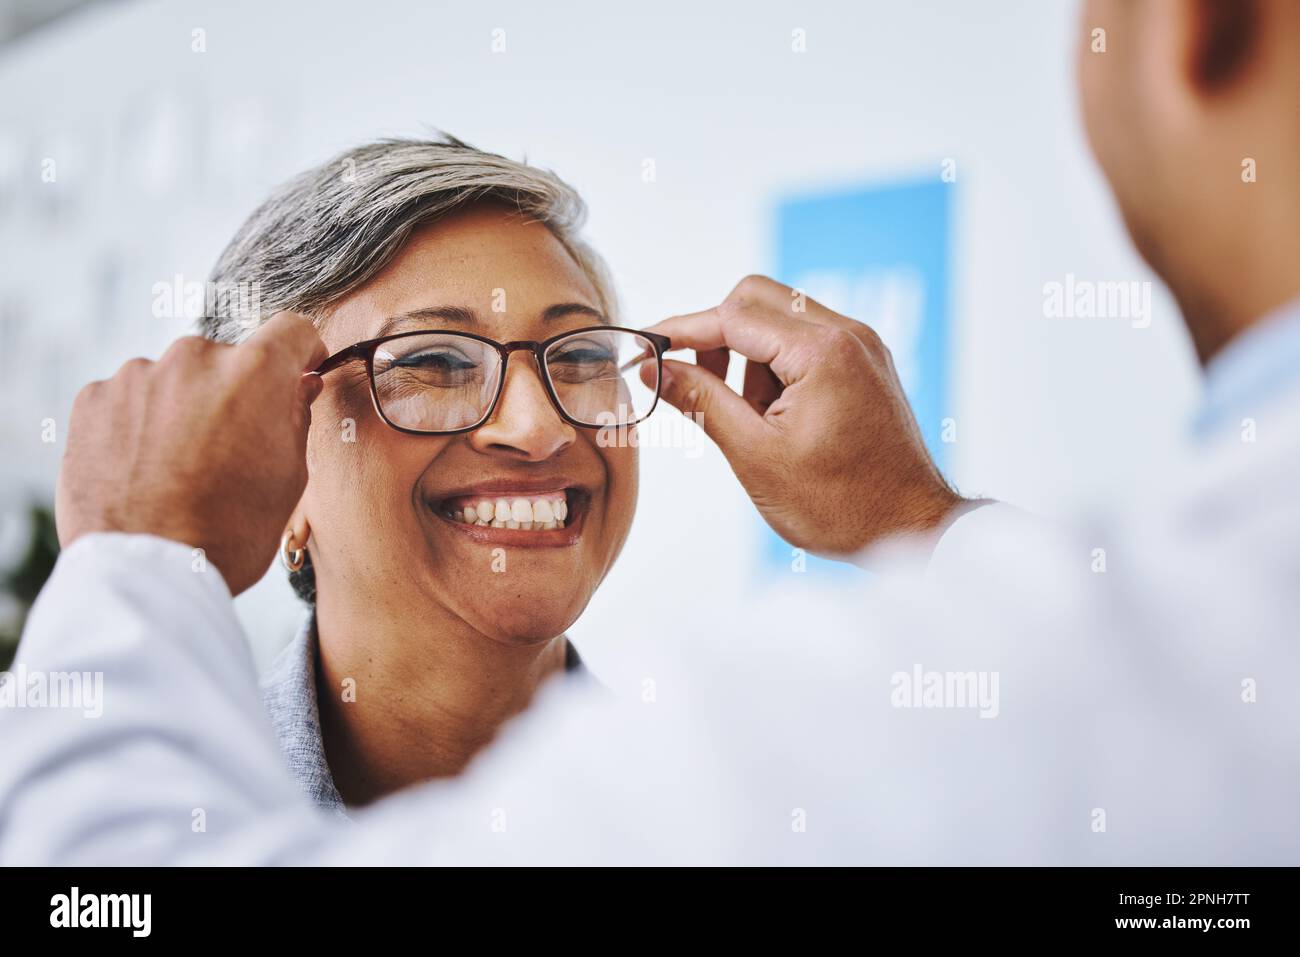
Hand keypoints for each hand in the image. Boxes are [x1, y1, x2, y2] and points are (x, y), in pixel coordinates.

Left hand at [56, 313, 327, 594]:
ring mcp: (138, 375)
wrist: (147, 572)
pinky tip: (145, 468)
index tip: (298, 373)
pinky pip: (129, 398)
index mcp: (254, 373)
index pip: (291, 330)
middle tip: (231, 446)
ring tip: (179, 466)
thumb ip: (295, 418)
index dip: (300, 352)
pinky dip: (139, 423)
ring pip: (174, 379)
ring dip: (182, 407)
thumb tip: (298, 386)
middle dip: (233, 392)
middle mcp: (194, 358)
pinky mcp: (93, 398)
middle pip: (226, 359)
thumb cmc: (229, 532)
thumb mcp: (290, 479)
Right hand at [645, 276, 963, 560]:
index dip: (680, 331)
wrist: (911, 530)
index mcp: (822, 351)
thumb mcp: (754, 455)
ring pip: (778, 318)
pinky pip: (805, 341)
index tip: (645, 351)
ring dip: (747, 356)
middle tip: (695, 386)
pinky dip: (776, 367)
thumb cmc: (840, 505)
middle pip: (756, 298)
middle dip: (716, 337)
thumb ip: (700, 401)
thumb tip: (654, 369)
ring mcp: (861, 345)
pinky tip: (773, 417)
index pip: (732, 315)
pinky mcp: (865, 362)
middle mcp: (847, 334)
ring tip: (750, 420)